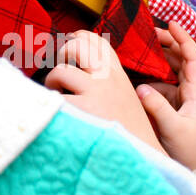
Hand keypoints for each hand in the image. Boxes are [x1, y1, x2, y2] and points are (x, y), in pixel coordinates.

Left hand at [46, 31, 164, 154]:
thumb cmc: (130, 132)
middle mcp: (109, 79)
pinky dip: (52, 104)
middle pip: (78, 46)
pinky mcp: (84, 109)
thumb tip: (80, 68)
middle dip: (63, 54)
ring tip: (57, 94)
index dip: (79, 38)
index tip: (71, 48)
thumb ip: (108, 82)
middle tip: (63, 72)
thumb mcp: (126, 98)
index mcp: (119, 75)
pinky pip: (55, 97)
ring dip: (53, 81)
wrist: (143, 156)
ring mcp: (97, 92)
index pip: (97, 41)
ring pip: (62, 70)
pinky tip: (59, 114)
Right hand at [136, 21, 195, 176]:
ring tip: (141, 50)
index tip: (171, 23)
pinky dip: (151, 80)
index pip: (193, 58)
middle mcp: (193, 94)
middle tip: (149, 32)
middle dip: (168, 43)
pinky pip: (163, 88)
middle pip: (182, 60)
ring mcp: (184, 101)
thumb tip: (140, 87)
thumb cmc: (192, 153)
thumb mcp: (173, 129)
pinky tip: (137, 79)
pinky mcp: (174, 110)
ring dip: (160, 60)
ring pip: (172, 73)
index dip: (184, 39)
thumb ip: (158, 108)